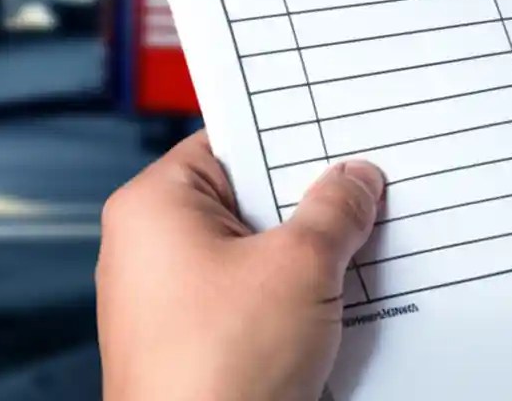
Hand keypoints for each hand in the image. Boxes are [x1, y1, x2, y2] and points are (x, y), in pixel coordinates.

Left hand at [96, 131, 384, 400]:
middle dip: (307, 204)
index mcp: (154, 207)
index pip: (230, 142)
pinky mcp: (193, 342)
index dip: (290, 138)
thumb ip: (334, 211)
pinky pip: (250, 300)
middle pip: (246, 200)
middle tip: (362, 198)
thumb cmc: (214, 373)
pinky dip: (290, 300)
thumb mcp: (299, 268)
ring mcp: (168, 300)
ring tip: (353, 255)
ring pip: (253, 254)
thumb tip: (353, 182)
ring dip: (305, 258)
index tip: (340, 139)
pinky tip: (333, 305)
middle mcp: (149, 249)